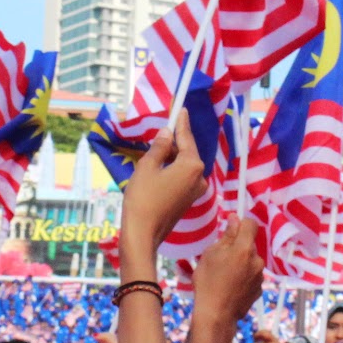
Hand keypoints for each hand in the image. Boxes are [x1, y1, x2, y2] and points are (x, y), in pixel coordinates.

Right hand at [119, 110, 205, 257]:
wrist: (143, 233)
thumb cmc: (142, 198)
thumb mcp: (147, 166)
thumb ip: (160, 147)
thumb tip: (167, 133)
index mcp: (191, 165)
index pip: (186, 138)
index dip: (181, 123)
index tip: (181, 109)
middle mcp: (199, 176)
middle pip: (187, 152)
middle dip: (174, 142)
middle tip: (161, 131)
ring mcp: (196, 190)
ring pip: (184, 165)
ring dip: (172, 157)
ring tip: (155, 151)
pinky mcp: (189, 200)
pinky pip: (182, 177)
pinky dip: (172, 170)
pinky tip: (159, 169)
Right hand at [191, 218, 263, 327]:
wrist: (216, 314)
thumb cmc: (209, 283)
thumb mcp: (211, 254)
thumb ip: (226, 236)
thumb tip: (234, 219)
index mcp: (244, 249)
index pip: (251, 224)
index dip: (241, 224)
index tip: (231, 229)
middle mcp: (257, 260)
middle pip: (249, 244)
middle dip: (238, 247)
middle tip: (221, 258)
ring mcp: (260, 276)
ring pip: (251, 261)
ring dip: (241, 263)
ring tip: (224, 275)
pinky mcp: (260, 290)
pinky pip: (252, 276)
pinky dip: (244, 277)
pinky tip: (231, 286)